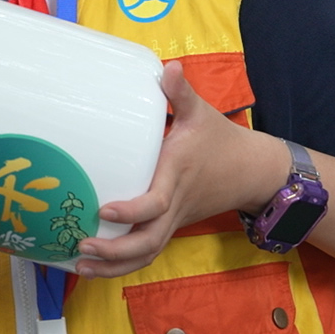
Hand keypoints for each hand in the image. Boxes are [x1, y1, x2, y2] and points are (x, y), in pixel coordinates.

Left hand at [75, 60, 288, 277]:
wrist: (252, 171)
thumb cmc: (221, 140)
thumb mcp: (202, 112)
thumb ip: (181, 93)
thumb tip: (169, 68)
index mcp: (176, 178)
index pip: (155, 205)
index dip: (131, 212)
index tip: (104, 210)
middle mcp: (174, 206)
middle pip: (147, 242)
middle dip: (115, 252)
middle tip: (82, 246)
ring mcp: (173, 221)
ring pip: (146, 254)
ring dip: (115, 265)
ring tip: (82, 266)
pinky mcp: (171, 226)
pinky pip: (148, 251)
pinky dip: (123, 262)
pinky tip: (95, 264)